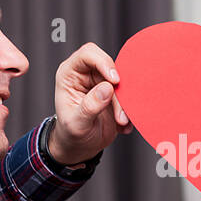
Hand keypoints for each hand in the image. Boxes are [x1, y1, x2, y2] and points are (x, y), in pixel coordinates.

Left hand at [50, 43, 132, 165]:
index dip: (103, 62)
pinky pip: (130, 93)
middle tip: (120, 112)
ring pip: (122, 81)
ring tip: (121, 122)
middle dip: (119, 88)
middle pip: (109, 66)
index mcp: (70, 74)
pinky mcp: (115, 93)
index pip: (87, 54)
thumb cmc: (71, 133)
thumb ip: (90, 106)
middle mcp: (86, 74)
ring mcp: (102, 82)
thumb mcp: (77, 123)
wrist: (80, 146)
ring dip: (126, 102)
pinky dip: (130, 109)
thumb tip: (107, 89)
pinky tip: (122, 125)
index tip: (114, 80)